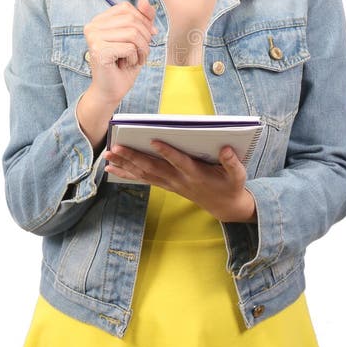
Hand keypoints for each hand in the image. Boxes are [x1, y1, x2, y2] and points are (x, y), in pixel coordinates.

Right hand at [84, 0, 156, 105]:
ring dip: (142, 49)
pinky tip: (127, 64)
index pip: (126, 8)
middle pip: (132, 20)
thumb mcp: (138, 37)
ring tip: (135, 59)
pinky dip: (135, 58)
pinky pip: (130, 47)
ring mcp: (94, 38)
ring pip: (133, 33)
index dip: (142, 21)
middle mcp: (92, 26)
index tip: (146, 37)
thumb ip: (142, 17)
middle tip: (141, 52)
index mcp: (99, 20)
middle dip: (145, 37)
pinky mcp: (99, 50)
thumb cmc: (123, 64)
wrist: (111, 90)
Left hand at [104, 142, 256, 222]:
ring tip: (108, 157)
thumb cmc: (231, 186)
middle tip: (116, 147)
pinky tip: (112, 169)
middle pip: (153, 168)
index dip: (167, 151)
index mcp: (196, 174)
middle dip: (133, 157)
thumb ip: (232, 162)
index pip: (179, 161)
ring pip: (145, 174)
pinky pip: (144, 180)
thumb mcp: (237, 175)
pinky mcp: (167, 186)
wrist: (225, 207)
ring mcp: (171, 184)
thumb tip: (226, 149)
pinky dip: (128, 174)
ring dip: (125, 165)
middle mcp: (180, 180)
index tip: (153, 140)